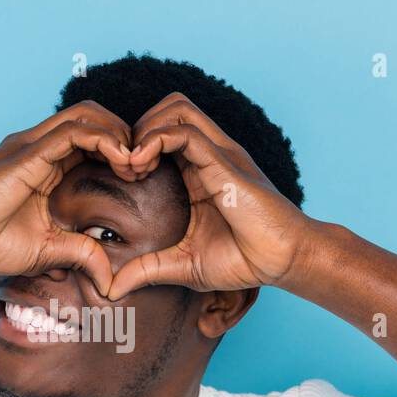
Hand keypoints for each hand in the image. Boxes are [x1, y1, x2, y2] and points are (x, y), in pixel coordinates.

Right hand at [0, 101, 138, 295]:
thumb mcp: (48, 251)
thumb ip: (82, 255)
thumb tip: (110, 281)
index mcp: (45, 164)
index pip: (93, 140)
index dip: (121, 152)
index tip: (140, 178)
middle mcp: (40, 146)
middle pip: (95, 118)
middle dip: (126, 136)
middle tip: (144, 167)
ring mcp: (33, 145)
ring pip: (88, 115)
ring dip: (120, 134)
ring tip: (136, 163)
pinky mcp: (28, 152)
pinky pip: (74, 130)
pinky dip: (104, 139)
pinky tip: (121, 160)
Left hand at [107, 93, 318, 299]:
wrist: (284, 260)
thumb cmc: (244, 260)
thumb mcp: (183, 265)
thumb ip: (147, 270)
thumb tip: (112, 288)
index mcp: (199, 171)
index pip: (162, 134)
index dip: (135, 147)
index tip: (122, 179)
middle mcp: (209, 154)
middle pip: (168, 109)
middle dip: (136, 130)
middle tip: (123, 167)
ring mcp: (218, 153)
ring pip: (175, 108)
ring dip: (144, 130)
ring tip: (132, 166)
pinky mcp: (223, 162)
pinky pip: (184, 131)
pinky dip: (154, 140)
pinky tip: (140, 167)